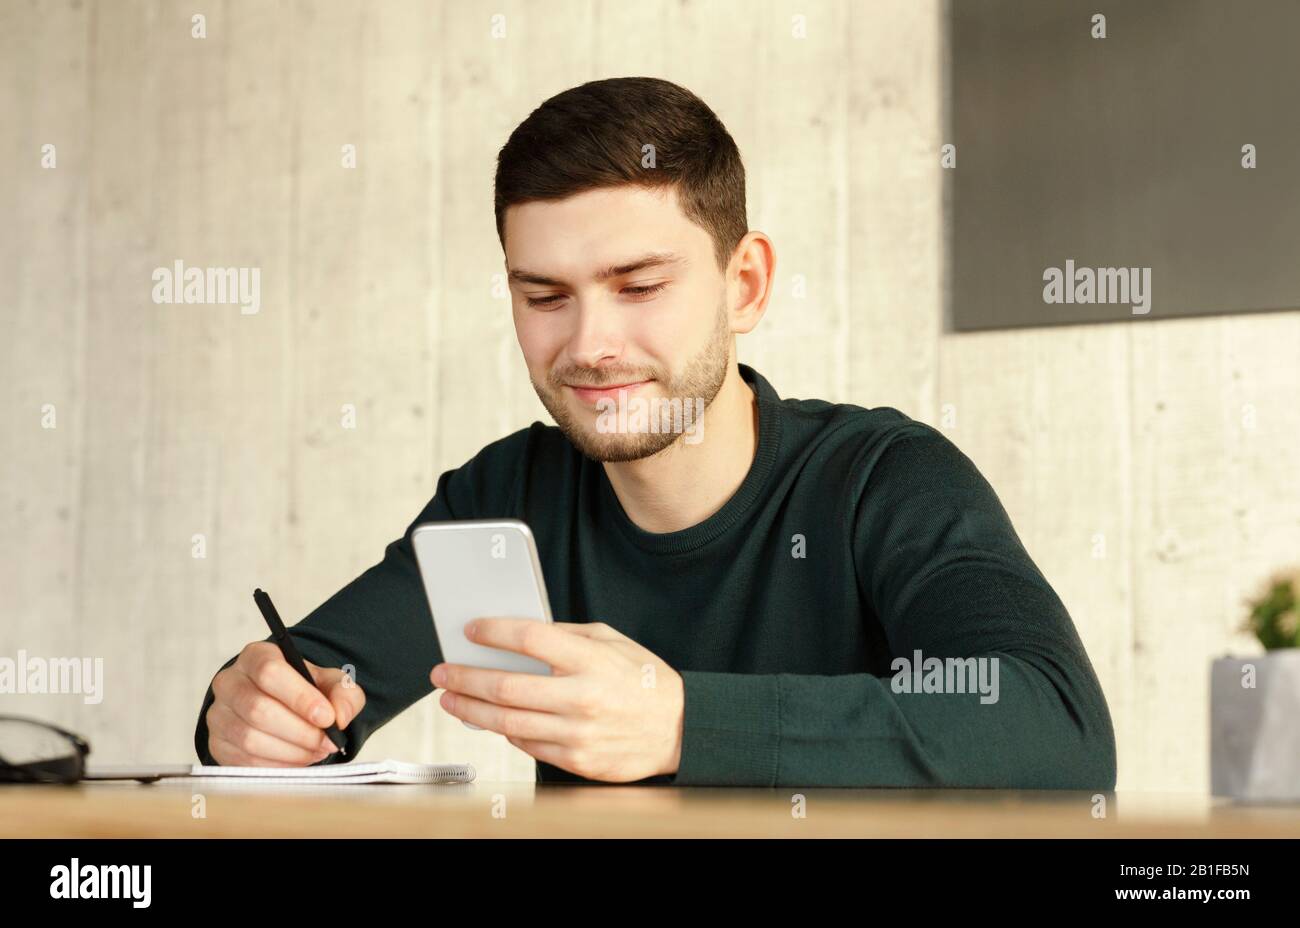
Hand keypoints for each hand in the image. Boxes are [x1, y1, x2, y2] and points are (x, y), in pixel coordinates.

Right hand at [206, 641, 364, 766]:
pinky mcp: (217, 743)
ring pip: (250, 739)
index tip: (327, 718)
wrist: (282, 705)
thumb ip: (344, 694)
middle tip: (327, 742)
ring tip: (316, 750)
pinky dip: (278, 765)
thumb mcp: (332, 683)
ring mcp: (219, 714)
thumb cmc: (306, 690)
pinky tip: (297, 759)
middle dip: (301, 732)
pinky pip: (245, 761)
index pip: (270, 673)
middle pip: (259, 710)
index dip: (301, 698)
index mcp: (257, 656)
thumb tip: (340, 718)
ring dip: (291, 751)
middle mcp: (230, 682)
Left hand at [430, 619, 683, 782]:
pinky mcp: (576, 759)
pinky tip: (488, 720)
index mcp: (590, 659)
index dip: (493, 631)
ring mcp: (577, 732)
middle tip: (442, 671)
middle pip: (505, 685)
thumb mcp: (613, 641)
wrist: (680, 729)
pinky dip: (503, 731)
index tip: (470, 630)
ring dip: (471, 709)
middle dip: (465, 677)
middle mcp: (581, 696)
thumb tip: (518, 634)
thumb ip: (567, 635)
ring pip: (507, 721)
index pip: (529, 638)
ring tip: (451, 698)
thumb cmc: (644, 680)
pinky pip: (526, 745)